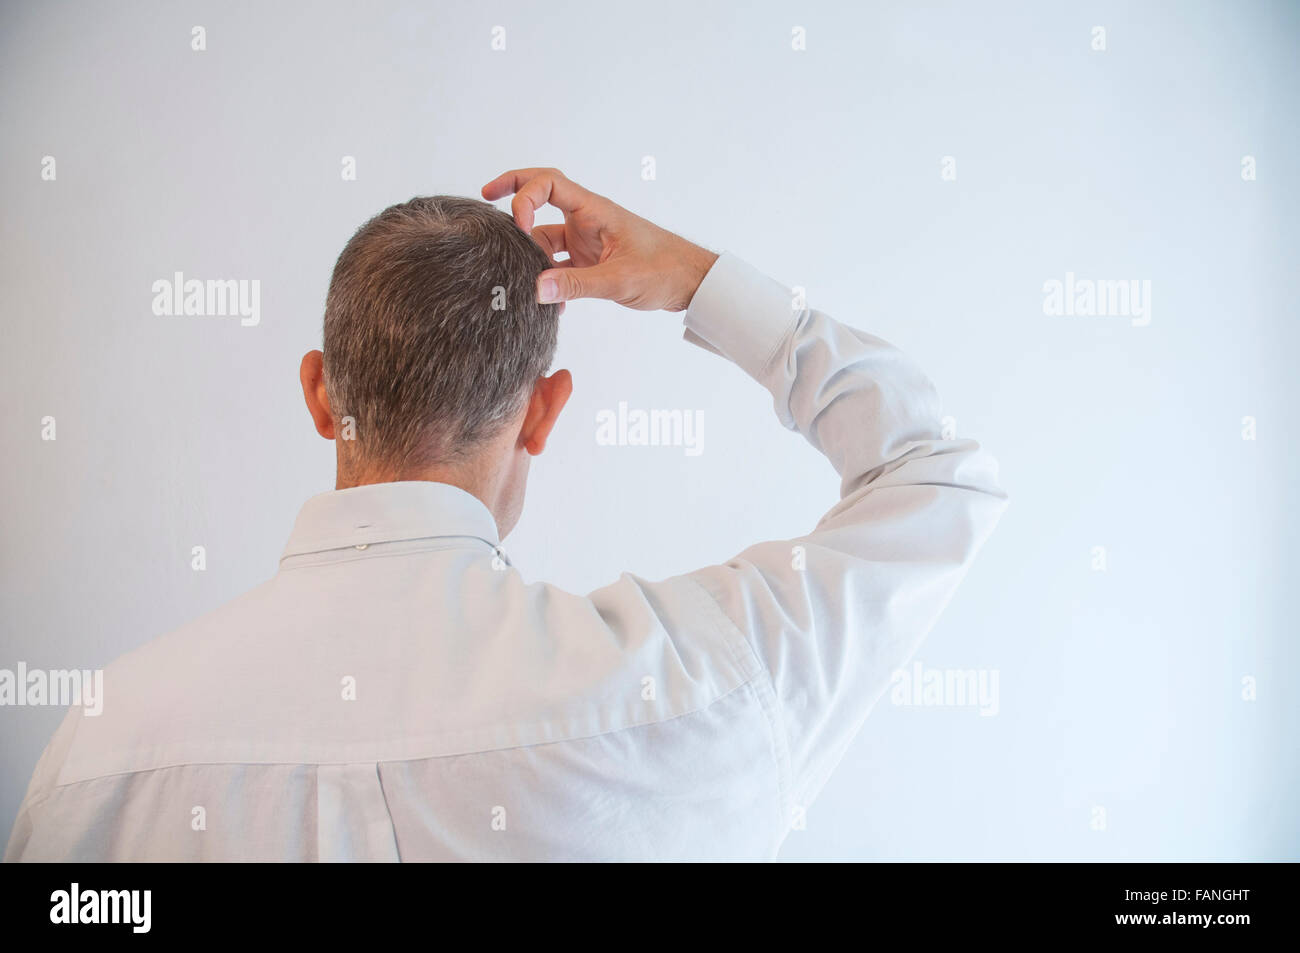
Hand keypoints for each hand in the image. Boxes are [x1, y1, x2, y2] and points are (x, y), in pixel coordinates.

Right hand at [481, 167, 717, 311]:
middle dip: (514, 192)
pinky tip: (544, 300)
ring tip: (513, 272)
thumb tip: (535, 289)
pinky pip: (557, 265)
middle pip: (542, 195)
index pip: (550, 183)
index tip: (517, 223)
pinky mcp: (589, 262)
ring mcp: (586, 241)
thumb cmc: (665, 270)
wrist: (690, 283)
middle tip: (484, 197)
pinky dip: (547, 278)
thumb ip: (577, 285)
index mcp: (594, 210)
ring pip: (545, 237)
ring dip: (529, 252)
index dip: (525, 195)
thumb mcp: (620, 280)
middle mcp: (587, 220)